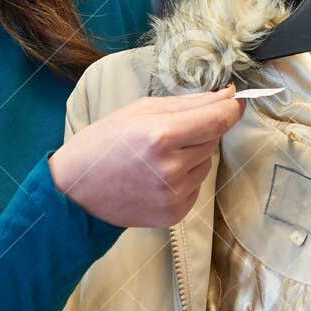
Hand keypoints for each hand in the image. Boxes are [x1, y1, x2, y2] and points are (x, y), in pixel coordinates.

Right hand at [49, 86, 243, 227]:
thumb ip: (189, 103)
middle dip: (200, 130)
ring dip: (192, 155)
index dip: (233, 107)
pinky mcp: (175, 214)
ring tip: (157, 156)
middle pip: (213, 139)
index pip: (218, 120)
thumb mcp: (141, 110)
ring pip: (206, 163)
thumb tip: (228, 96)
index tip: (236, 99)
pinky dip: (185, 177)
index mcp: (161, 135)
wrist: (75, 189)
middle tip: (169, 130)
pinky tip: (157, 176)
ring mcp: (174, 194)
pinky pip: (196, 186)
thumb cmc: (104, 142)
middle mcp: (171, 168)